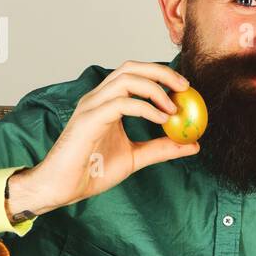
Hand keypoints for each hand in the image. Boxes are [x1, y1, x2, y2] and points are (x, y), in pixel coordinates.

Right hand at [12, 61, 199, 214]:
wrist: (63, 187)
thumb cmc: (92, 171)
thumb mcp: (136, 157)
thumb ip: (162, 148)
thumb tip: (193, 144)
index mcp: (107, 102)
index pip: (135, 74)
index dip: (160, 75)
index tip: (185, 89)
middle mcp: (97, 98)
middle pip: (131, 68)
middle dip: (161, 73)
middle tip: (185, 87)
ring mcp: (91, 106)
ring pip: (125, 80)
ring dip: (155, 89)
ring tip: (173, 109)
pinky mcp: (88, 120)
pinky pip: (120, 104)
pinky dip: (145, 108)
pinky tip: (161, 120)